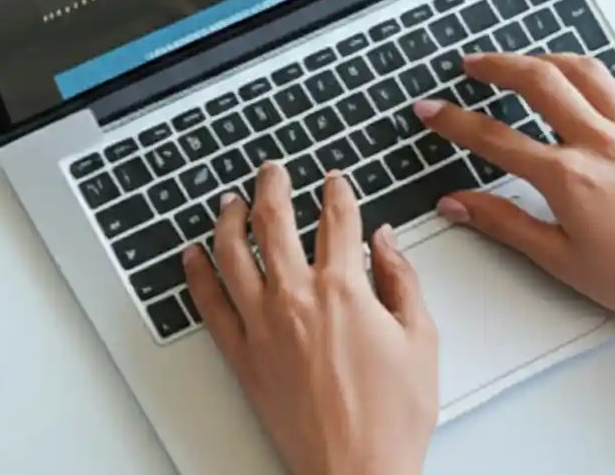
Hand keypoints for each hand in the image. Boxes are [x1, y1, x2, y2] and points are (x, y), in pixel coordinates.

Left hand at [182, 164, 437, 474]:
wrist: (356, 470)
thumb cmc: (392, 416)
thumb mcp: (422, 339)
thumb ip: (403, 281)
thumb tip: (388, 243)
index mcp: (346, 289)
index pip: (338, 219)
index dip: (337, 191)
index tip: (335, 180)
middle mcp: (297, 299)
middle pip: (274, 221)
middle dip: (273, 185)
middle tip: (272, 170)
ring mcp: (262, 326)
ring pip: (233, 253)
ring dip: (229, 218)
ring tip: (231, 200)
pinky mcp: (242, 357)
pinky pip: (208, 304)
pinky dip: (197, 273)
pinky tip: (193, 255)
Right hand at [413, 53, 614, 336]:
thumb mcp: (562, 260)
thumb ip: (505, 224)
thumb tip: (458, 204)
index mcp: (568, 176)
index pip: (495, 137)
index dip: (454, 121)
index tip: (431, 110)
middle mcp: (602, 142)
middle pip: (539, 81)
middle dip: (497, 66)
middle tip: (473, 65)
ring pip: (587, 72)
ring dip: (550, 59)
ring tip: (529, 62)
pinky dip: (604, 85)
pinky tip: (597, 93)